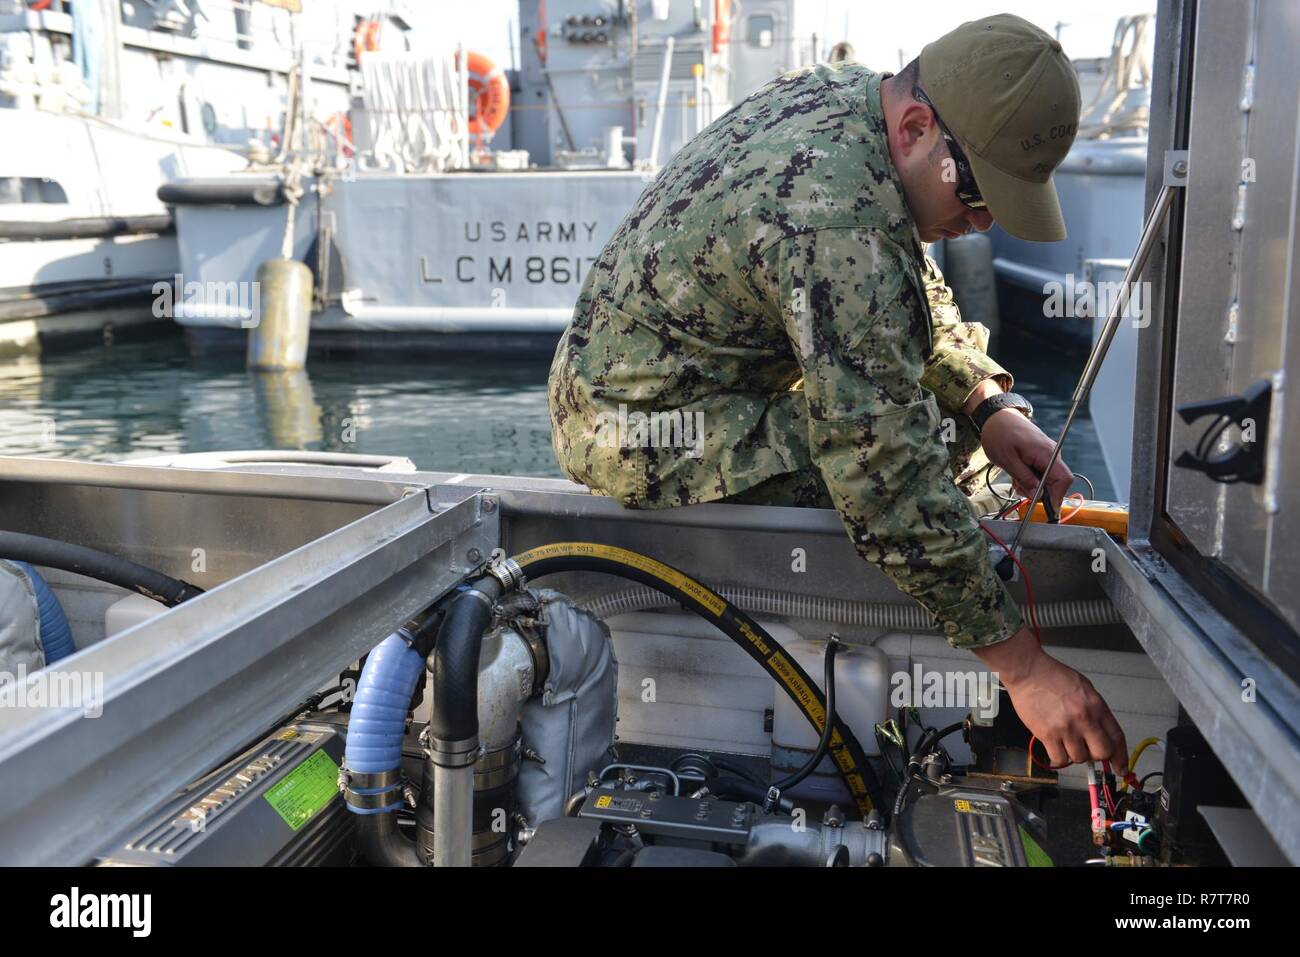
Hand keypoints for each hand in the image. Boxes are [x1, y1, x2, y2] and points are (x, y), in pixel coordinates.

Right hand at [972, 627, 1128, 770]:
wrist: (1028, 671)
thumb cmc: (1052, 676)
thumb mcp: (1084, 688)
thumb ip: (1094, 710)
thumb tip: (1100, 732)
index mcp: (1096, 706)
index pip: (1117, 738)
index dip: (1120, 756)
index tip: (1120, 766)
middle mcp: (1084, 718)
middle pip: (1102, 753)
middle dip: (1097, 755)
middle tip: (1088, 750)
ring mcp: (1065, 728)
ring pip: (1079, 758)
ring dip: (1074, 753)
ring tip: (1065, 741)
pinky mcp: (1047, 734)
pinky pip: (1059, 759)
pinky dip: (1058, 756)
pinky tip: (1054, 746)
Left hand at [979, 410, 1073, 510]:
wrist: (995, 415)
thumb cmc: (1000, 434)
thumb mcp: (1008, 461)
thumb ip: (1025, 479)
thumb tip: (1038, 495)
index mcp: (1047, 453)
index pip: (1063, 480)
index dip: (1057, 497)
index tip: (1048, 510)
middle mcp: (1052, 453)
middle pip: (1057, 481)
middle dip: (1040, 491)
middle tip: (1021, 490)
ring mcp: (1048, 452)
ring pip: (1048, 477)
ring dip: (1033, 484)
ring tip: (1016, 480)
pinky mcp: (1041, 453)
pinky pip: (1042, 470)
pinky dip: (1031, 476)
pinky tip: (1018, 475)